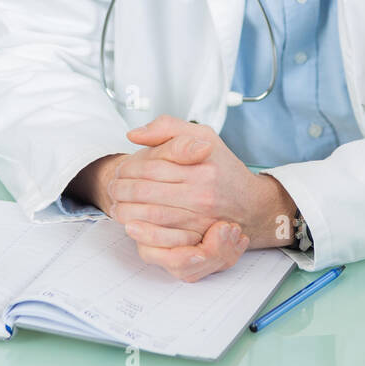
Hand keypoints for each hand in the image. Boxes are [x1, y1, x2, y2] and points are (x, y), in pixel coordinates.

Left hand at [100, 132, 251, 282]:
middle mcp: (202, 191)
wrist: (251, 203)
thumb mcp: (203, 135)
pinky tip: (131, 224)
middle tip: (113, 187)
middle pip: (146, 191)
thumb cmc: (224, 168)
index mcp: (201, 164)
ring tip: (117, 204)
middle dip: (121, 190)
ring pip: (150, 215)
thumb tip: (134, 135)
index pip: (151, 165)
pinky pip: (162, 237)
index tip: (120, 169)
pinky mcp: (199, 236)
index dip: (128, 168)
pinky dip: (141, 231)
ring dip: (126, 210)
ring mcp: (201, 217)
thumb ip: (168, 128)